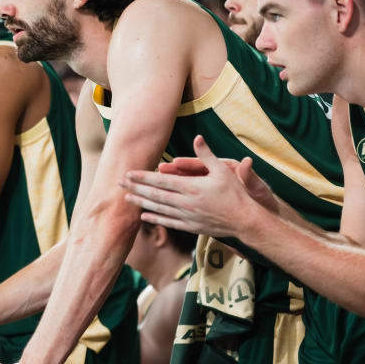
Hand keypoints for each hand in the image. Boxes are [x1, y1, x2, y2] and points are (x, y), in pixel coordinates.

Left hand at [119, 135, 272, 235]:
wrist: (245, 221)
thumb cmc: (235, 193)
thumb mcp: (222, 170)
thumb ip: (207, 154)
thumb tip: (197, 137)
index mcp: (191, 188)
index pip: (161, 181)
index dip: (143, 177)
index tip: (128, 173)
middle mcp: (186, 203)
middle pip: (155, 195)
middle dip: (136, 188)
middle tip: (119, 182)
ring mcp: (187, 216)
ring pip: (159, 209)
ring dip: (141, 202)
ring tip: (126, 198)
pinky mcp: (190, 226)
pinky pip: (168, 222)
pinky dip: (155, 219)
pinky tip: (144, 216)